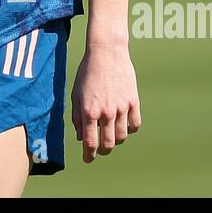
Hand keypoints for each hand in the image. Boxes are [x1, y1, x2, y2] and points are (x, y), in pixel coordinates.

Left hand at [71, 42, 141, 161]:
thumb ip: (77, 117)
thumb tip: (81, 137)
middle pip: (108, 144)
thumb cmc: (87, 73)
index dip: (89, 155)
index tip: (87, 159)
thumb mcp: (76, 94)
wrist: (106, 53)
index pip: (90, 143)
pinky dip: (130, 130)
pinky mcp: (133, 101)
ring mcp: (121, 108)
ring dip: (116, 140)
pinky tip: (124, 126)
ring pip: (122, 137)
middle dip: (103, 150)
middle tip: (100, 150)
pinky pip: (135, 125)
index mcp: (89, 111)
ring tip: (111, 135)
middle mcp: (106, 112)